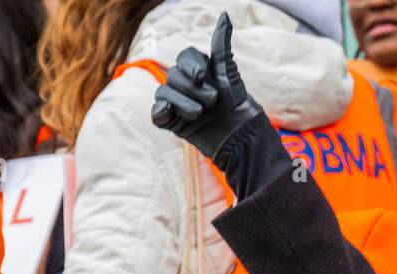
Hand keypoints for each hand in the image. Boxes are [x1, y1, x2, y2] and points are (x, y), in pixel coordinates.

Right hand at [151, 12, 262, 160]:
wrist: (240, 135)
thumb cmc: (236, 103)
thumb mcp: (228, 72)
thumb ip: (221, 45)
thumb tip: (225, 15)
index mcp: (197, 70)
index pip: (185, 57)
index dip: (191, 64)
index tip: (203, 75)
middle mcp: (184, 84)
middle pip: (174, 76)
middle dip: (194, 89)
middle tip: (213, 101)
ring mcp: (175, 102)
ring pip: (164, 93)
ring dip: (183, 103)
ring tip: (200, 112)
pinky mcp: (171, 122)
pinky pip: (156, 113)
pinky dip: (161, 112)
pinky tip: (170, 113)